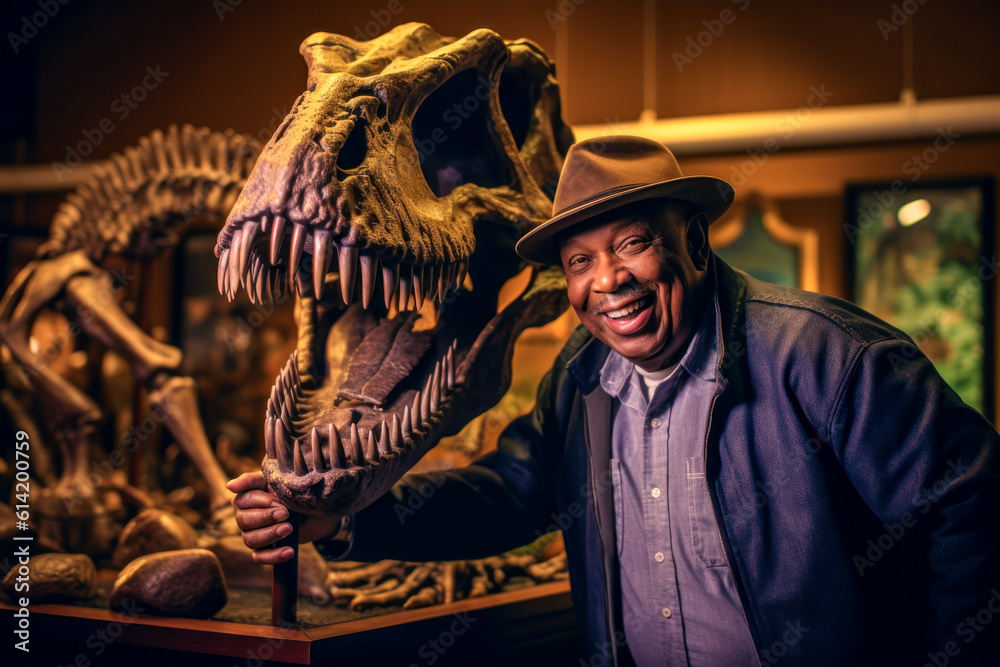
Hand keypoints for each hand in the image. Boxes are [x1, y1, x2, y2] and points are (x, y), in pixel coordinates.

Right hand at [226, 472, 344, 564]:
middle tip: (286, 514)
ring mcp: (253, 534)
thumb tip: (229, 486)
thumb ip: (251, 480)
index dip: (262, 502)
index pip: (242, 501)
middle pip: (243, 522)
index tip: (280, 501)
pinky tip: (289, 551)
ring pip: (250, 540)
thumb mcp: (275, 480)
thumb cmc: (293, 491)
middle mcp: (245, 517)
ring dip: (270, 535)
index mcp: (246, 498)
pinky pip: (259, 557)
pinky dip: (274, 556)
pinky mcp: (265, 549)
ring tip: (289, 528)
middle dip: (266, 518)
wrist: (317, 510)